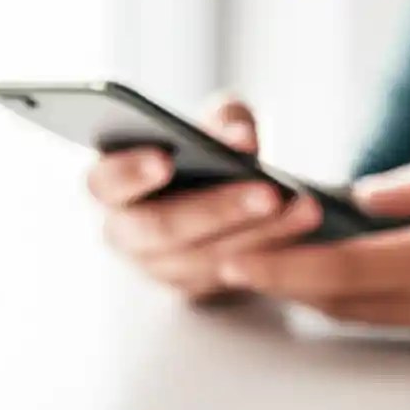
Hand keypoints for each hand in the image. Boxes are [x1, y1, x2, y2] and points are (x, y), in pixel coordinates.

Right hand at [86, 95, 320, 300]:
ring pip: (204, 258)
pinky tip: (305, 231)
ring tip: (305, 208)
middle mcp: (125, 232)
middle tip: (268, 191)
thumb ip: (224, 120)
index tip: (166, 158)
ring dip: (259, 235)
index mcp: (110, 184)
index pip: (104, 181)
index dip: (130, 172)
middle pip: (162, 228)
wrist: (222, 198)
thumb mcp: (214, 125)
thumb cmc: (205, 153)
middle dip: (218, 209)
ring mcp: (158, 267)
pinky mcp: (195, 289)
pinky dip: (271, 254)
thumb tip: (240, 137)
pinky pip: (231, 279)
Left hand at [217, 161, 409, 369]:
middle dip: (279, 281)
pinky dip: (348, 296)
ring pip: (354, 314)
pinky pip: (384, 318)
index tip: (236, 255)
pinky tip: (333, 268)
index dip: (283, 268)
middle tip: (233, 249)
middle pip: (336, 302)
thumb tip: (362, 195)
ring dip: (309, 291)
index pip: (346, 271)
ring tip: (270, 254)